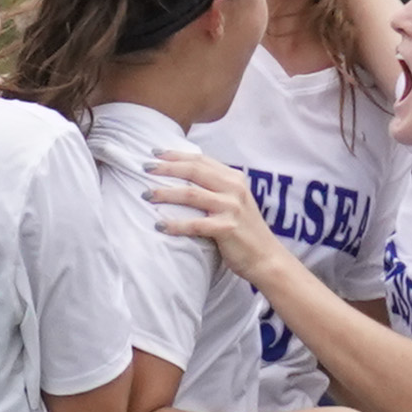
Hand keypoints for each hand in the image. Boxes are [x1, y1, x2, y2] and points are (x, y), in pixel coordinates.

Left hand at [147, 154, 285, 285]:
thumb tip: (183, 178)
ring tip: (146, 194)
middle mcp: (234, 188)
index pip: (201, 160)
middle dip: (166, 168)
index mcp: (234, 178)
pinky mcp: (227, 228)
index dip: (175, 155)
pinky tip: (160, 225)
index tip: (154, 153)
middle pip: (193, 170)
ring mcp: (231, 207)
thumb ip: (215, 188)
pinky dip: (175, 224)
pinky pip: (195, 224)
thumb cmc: (245, 231)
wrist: (266, 258)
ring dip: (165, 193)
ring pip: (190, 194)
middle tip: (144, 168)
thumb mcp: (234, 202)